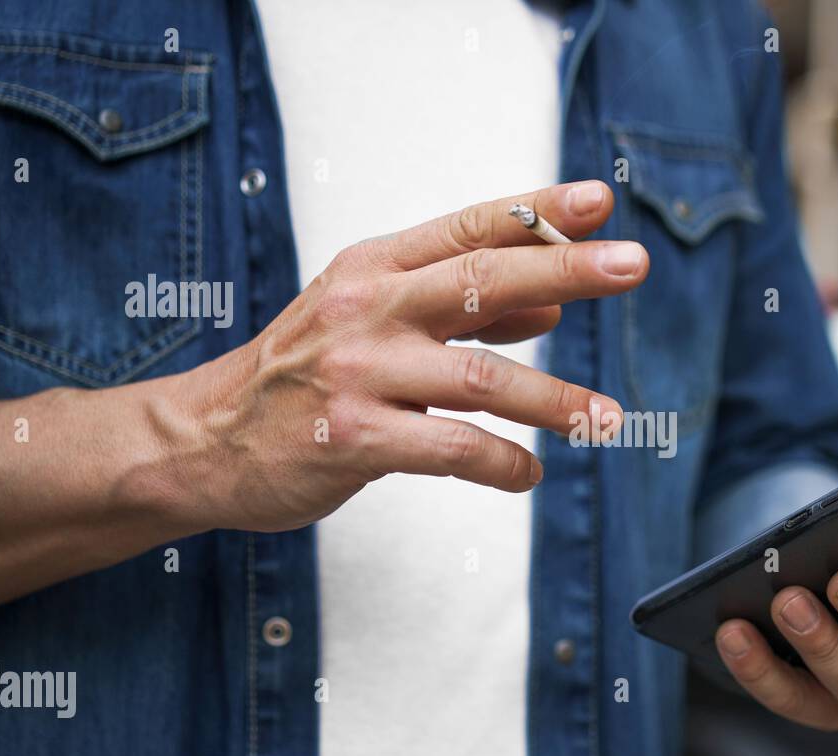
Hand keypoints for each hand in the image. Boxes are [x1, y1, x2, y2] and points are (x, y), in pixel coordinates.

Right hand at [157, 180, 644, 533]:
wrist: (204, 438)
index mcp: (373, 268)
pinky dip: (501, 462)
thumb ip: (459, 309)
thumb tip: (554, 307)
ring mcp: (358, 373)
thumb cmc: (305, 374)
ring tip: (607, 418)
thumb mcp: (371, 319)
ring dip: (553, 399)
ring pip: (479, 376)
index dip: (539, 212)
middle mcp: (367, 308)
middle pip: (482, 280)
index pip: (470, 228)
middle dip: (566, 269)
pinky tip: (529, 473)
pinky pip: (449, 449)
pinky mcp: (352, 439)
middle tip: (633, 266)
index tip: (601, 201)